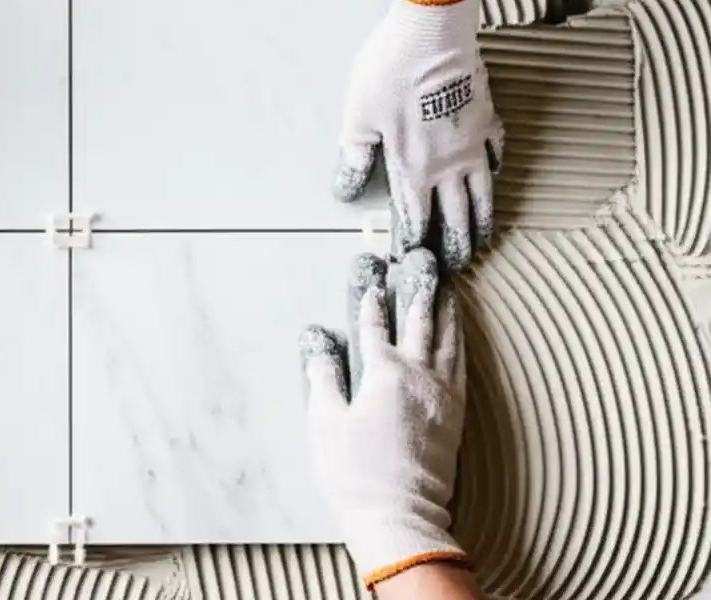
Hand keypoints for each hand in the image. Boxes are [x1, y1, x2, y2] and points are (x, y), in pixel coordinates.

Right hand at [298, 248, 467, 589]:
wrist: (399, 515)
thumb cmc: (356, 474)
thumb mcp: (325, 421)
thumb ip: (323, 374)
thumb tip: (316, 339)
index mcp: (383, 373)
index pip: (375, 325)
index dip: (371, 298)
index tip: (372, 275)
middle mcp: (419, 376)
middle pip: (420, 321)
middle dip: (418, 288)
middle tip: (421, 260)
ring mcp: (442, 394)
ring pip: (448, 338)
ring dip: (446, 308)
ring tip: (447, 284)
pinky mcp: (455, 414)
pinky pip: (461, 364)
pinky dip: (460, 340)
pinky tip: (458, 332)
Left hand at [335, 0, 502, 270]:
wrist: (433, 32)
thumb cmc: (390, 71)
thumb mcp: (358, 118)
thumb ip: (355, 158)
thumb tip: (345, 191)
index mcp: (413, 168)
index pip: (414, 217)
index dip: (413, 242)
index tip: (413, 260)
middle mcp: (447, 164)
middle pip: (454, 214)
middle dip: (452, 243)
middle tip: (455, 265)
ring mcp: (472, 142)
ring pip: (481, 192)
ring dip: (480, 219)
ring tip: (480, 239)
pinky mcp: (485, 116)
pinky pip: (496, 151)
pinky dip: (495, 169)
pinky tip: (494, 175)